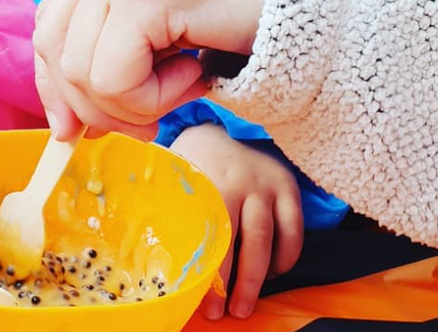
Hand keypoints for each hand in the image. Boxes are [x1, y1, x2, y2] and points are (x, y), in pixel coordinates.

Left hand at [33, 0, 273, 137]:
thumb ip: (111, 33)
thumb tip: (65, 116)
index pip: (51, 14)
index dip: (57, 79)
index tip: (76, 123)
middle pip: (54, 42)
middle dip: (92, 102)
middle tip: (143, 125)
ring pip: (80, 70)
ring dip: (135, 101)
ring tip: (190, 78)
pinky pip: (114, 80)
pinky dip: (154, 99)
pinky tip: (198, 71)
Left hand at [171, 124, 302, 319]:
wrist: (224, 125)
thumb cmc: (195, 159)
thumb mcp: (177, 172)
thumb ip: (168, 202)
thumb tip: (144, 242)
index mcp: (209, 181)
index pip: (210, 234)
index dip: (207, 272)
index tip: (202, 302)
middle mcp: (240, 182)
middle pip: (241, 243)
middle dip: (234, 284)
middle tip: (225, 313)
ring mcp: (266, 185)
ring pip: (268, 241)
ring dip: (257, 279)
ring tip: (245, 305)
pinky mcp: (288, 187)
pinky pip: (294, 231)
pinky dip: (286, 258)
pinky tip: (272, 274)